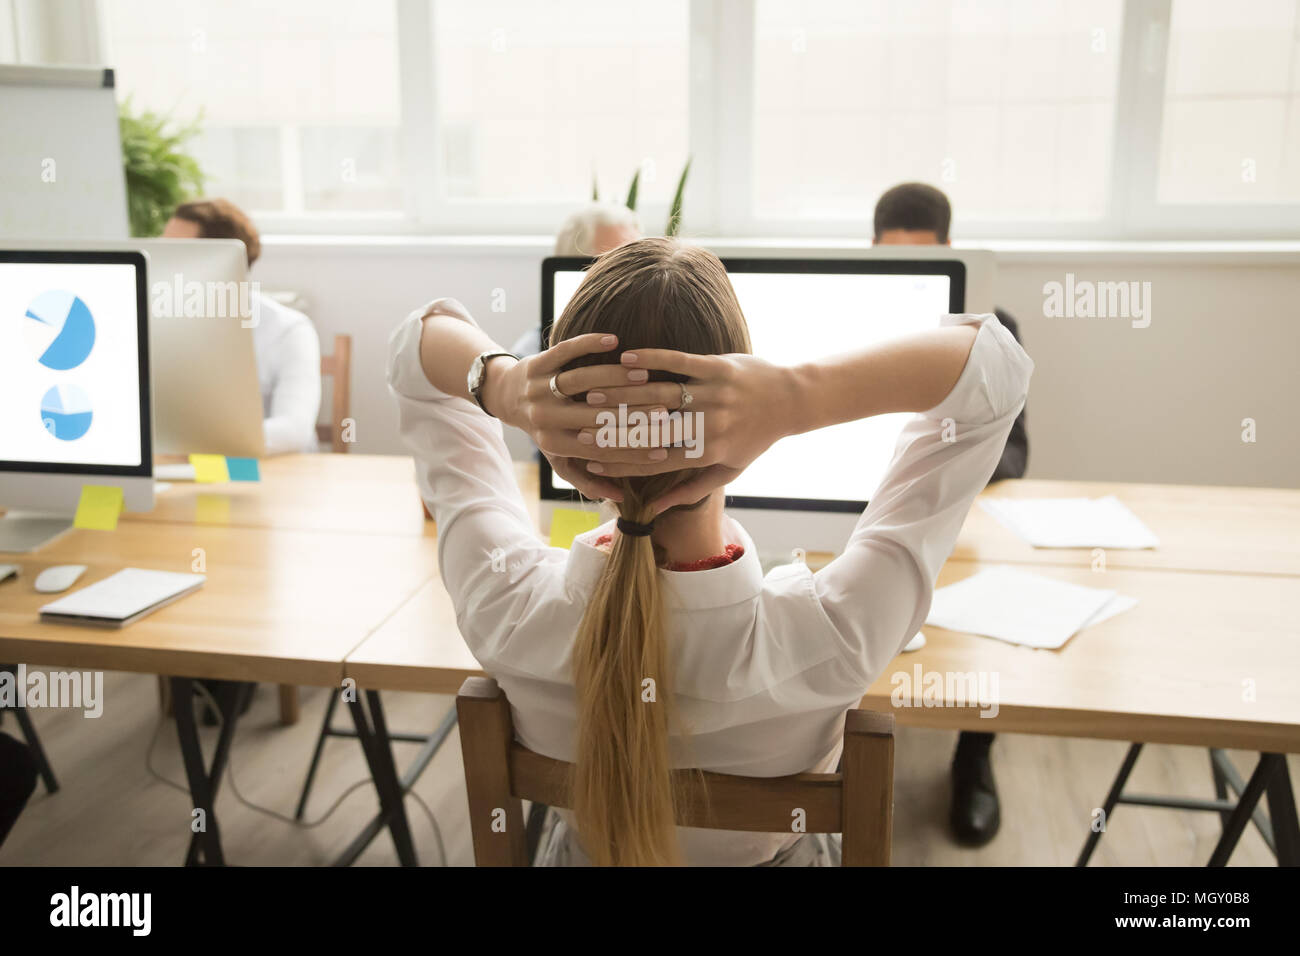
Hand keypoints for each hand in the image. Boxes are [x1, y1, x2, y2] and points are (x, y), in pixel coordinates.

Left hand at [480, 333, 675, 501]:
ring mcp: (540, 388)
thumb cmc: (545, 430)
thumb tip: (620, 498)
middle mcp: (545, 416)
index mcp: (554, 443)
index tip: (662, 448)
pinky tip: (614, 341)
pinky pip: (566, 351)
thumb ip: (587, 479)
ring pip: (581, 380)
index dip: (632, 451)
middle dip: (631, 414)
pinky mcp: (538, 361)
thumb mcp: (561, 458)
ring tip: (645, 375)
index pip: (599, 449)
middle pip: (593, 415)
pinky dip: (589, 344)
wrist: (507, 396)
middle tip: (664, 410)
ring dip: (615, 377)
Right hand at [574, 349, 798, 513]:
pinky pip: (680, 362)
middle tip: (580, 428)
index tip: (591, 462)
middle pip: (654, 429)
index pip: (656, 461)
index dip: (621, 463)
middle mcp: (711, 425)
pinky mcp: (719, 366)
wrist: (792, 399)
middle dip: (614, 430)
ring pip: (661, 395)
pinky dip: (652, 359)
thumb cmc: (756, 438)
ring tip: (593, 394)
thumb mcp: (729, 470)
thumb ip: (691, 489)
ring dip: (625, 394)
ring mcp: (715, 394)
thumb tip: (657, 508)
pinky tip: (625, 358)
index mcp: (710, 453)